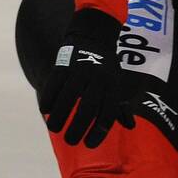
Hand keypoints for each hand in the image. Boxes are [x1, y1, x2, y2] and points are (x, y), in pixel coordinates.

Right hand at [39, 8, 135, 147]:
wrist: (94, 34)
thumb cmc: (106, 66)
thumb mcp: (117, 83)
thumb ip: (121, 105)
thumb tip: (131, 126)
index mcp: (111, 86)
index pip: (107, 114)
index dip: (99, 132)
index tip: (88, 144)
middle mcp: (97, 79)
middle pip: (87, 109)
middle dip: (78, 128)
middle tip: (70, 141)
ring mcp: (79, 71)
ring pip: (68, 99)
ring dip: (60, 117)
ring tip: (54, 129)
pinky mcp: (63, 64)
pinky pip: (54, 86)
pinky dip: (49, 100)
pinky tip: (46, 110)